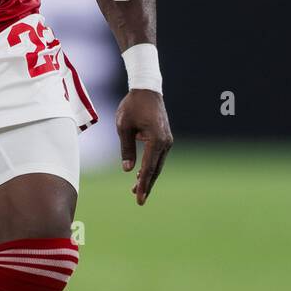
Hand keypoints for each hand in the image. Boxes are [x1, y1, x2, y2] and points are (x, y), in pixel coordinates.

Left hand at [116, 89, 172, 205]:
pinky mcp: (165, 138)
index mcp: (155, 140)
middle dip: (147, 185)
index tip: (138, 198)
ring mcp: (167, 140)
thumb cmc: (132, 106)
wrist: (147, 90)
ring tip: (136, 191)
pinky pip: (158, 157)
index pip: (148, 168)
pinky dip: (151, 166)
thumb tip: (128, 170)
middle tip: (139, 201)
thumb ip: (126, 149)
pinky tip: (142, 174)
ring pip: (158, 164)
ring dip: (148, 177)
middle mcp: (165, 142)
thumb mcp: (123, 126)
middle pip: (156, 169)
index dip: (143, 184)